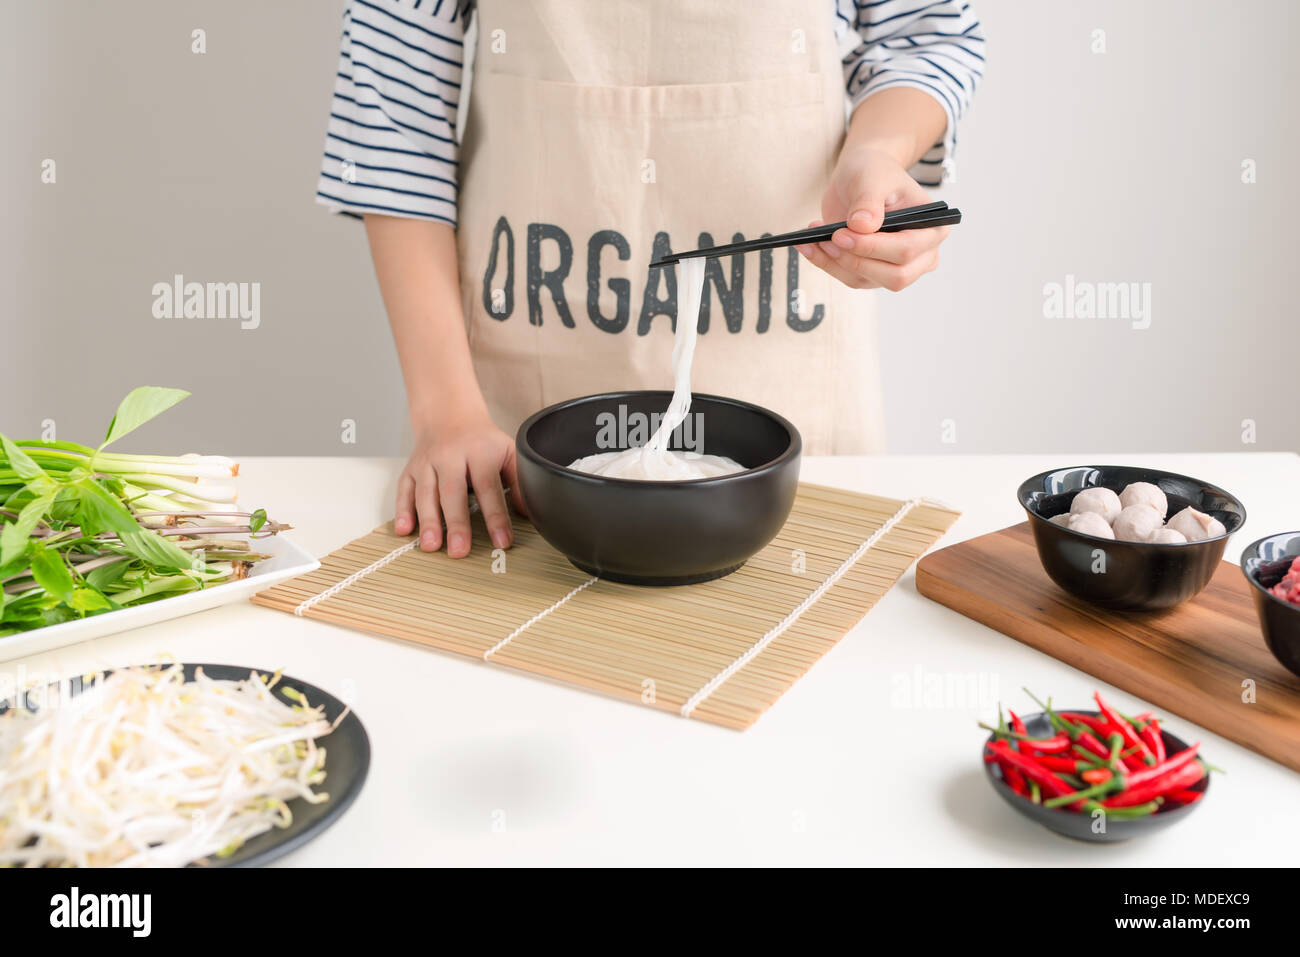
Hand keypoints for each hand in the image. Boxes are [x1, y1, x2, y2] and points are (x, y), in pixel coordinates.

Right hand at [393, 412, 525, 557]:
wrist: (449, 414)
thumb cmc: (482, 440)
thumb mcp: (507, 451)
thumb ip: (519, 481)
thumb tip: (532, 514)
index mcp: (479, 451)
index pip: (489, 487)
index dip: (496, 517)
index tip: (503, 542)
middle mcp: (450, 455)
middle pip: (453, 492)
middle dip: (456, 523)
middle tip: (459, 551)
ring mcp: (427, 462)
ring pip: (426, 493)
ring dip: (428, 521)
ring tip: (432, 547)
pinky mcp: (410, 469)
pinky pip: (404, 490)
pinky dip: (403, 511)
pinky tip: (405, 531)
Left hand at [798, 146, 949, 290]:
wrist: (861, 177)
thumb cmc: (876, 172)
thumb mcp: (872, 176)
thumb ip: (869, 200)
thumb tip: (862, 226)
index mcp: (932, 229)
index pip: (906, 249)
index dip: (873, 246)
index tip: (842, 234)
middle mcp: (920, 255)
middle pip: (893, 275)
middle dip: (856, 259)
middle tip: (828, 238)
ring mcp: (896, 268)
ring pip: (866, 280)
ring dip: (835, 263)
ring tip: (812, 239)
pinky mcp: (872, 273)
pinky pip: (848, 278)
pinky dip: (826, 264)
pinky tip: (809, 246)